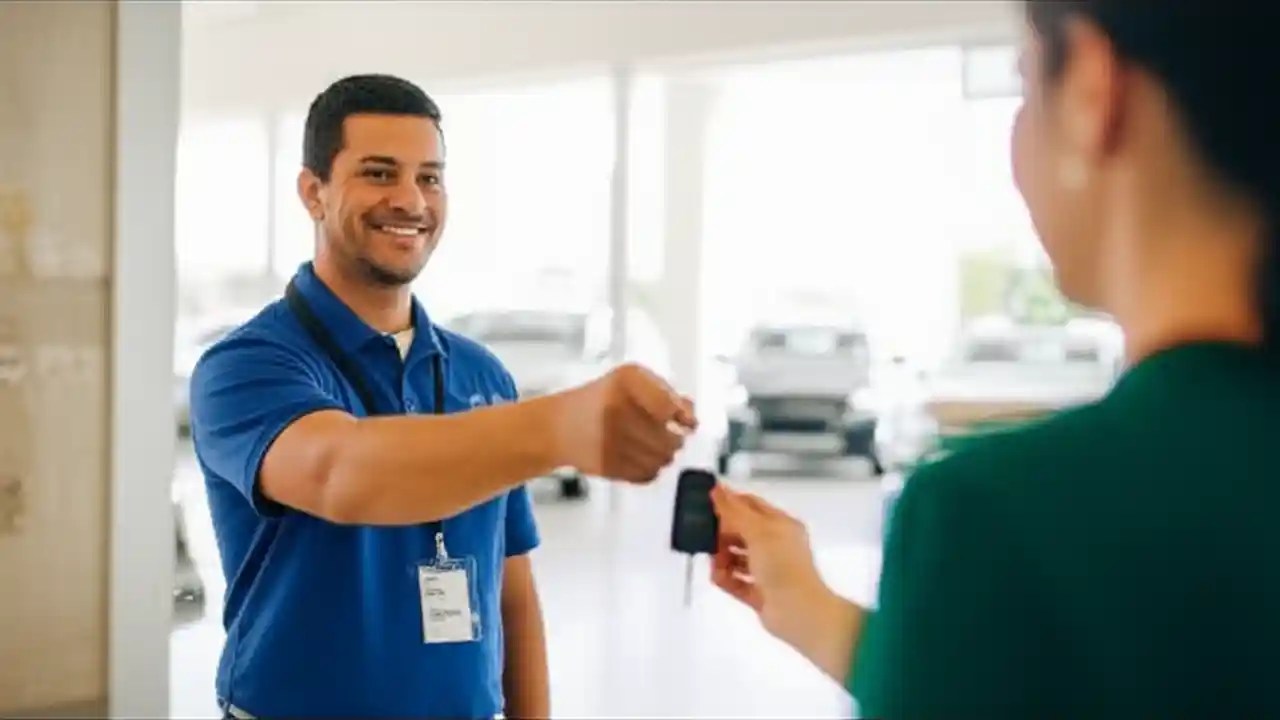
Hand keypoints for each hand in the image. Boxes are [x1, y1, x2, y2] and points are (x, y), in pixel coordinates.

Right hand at [550, 362, 696, 483]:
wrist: (560, 425)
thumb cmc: (602, 399)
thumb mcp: (632, 380)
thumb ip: (666, 392)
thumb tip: (690, 413)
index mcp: (626, 382)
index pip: (671, 407)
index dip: (684, 418)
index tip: (686, 422)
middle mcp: (616, 410)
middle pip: (671, 439)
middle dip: (676, 439)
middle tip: (669, 435)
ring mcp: (610, 440)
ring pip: (662, 460)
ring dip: (664, 456)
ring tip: (652, 445)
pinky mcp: (607, 465)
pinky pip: (647, 475)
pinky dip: (650, 469)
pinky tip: (639, 457)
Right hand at [711, 484, 863, 686]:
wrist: (798, 612)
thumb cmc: (782, 566)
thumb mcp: (758, 531)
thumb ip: (734, 511)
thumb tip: (717, 488)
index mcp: (781, 525)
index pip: (752, 505)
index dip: (730, 502)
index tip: (706, 503)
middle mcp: (776, 546)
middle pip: (741, 532)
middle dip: (722, 534)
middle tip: (708, 539)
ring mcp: (768, 571)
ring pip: (737, 558)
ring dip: (722, 558)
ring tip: (715, 564)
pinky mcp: (760, 593)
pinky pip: (736, 581)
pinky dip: (726, 578)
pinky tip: (718, 578)